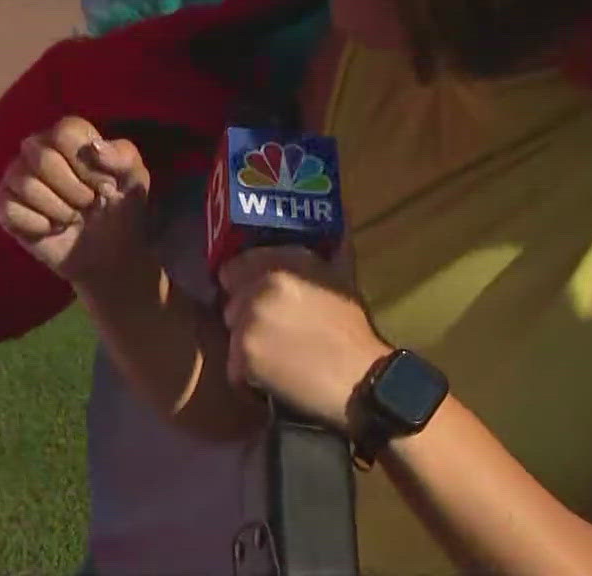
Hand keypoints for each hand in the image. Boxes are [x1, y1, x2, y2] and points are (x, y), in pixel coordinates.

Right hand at [0, 116, 151, 285]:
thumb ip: (123, 157)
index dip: (86, 165)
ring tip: (70, 217)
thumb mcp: (135, 180)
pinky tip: (50, 229)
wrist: (109, 255)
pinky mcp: (3, 205)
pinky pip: (7, 207)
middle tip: (87, 205)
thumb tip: (94, 147)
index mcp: (68, 136)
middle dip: (74, 190)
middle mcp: (37, 149)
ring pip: (25, 183)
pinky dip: (36, 224)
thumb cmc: (120, 209)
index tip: (104, 185)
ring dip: (58, 209)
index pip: (64, 132)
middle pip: (43, 157)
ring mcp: (16, 176)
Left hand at [218, 246, 391, 432]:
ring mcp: (249, 320)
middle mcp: (262, 285)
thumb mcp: (344, 279)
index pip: (235, 266)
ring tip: (277, 356)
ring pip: (232, 332)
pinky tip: (274, 377)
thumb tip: (343, 210)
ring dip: (247, 344)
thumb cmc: (354, 331)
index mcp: (285, 261)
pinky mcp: (243, 356)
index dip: (244, 282)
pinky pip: (233, 365)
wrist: (360, 380)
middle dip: (246, 315)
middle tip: (275, 333)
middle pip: (231, 301)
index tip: (257, 298)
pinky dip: (248, 374)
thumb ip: (335, 246)